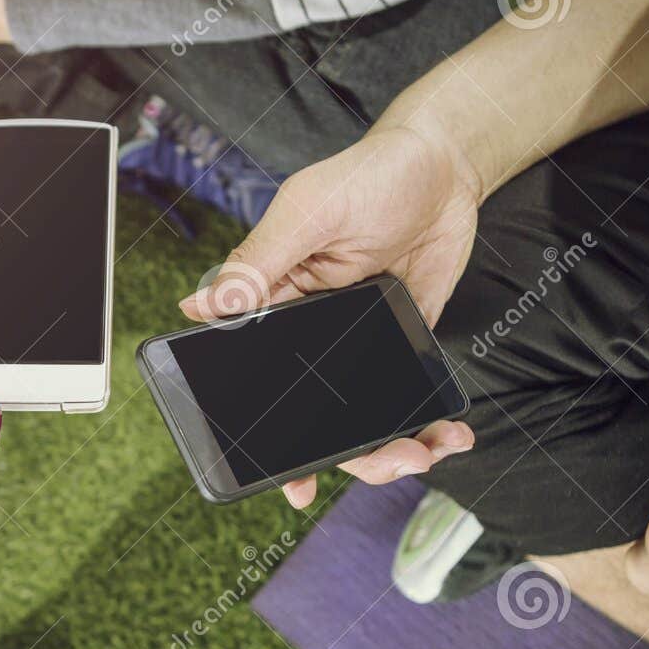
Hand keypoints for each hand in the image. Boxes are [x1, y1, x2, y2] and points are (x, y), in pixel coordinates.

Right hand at [178, 124, 482, 506]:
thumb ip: (258, 262)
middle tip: (385, 465)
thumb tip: (200, 306)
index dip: (268, 441)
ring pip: (363, 417)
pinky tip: (449, 434)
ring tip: (423, 452)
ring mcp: (358, 343)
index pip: (256, 383)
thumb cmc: (366, 176)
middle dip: (347, 456)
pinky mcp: (403, 340)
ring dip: (392, 448)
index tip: (290, 483)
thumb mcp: (306, 213)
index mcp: (274, 306)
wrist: (444, 165)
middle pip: (315, 417)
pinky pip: (409, 395)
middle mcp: (311, 334)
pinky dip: (430, 423)